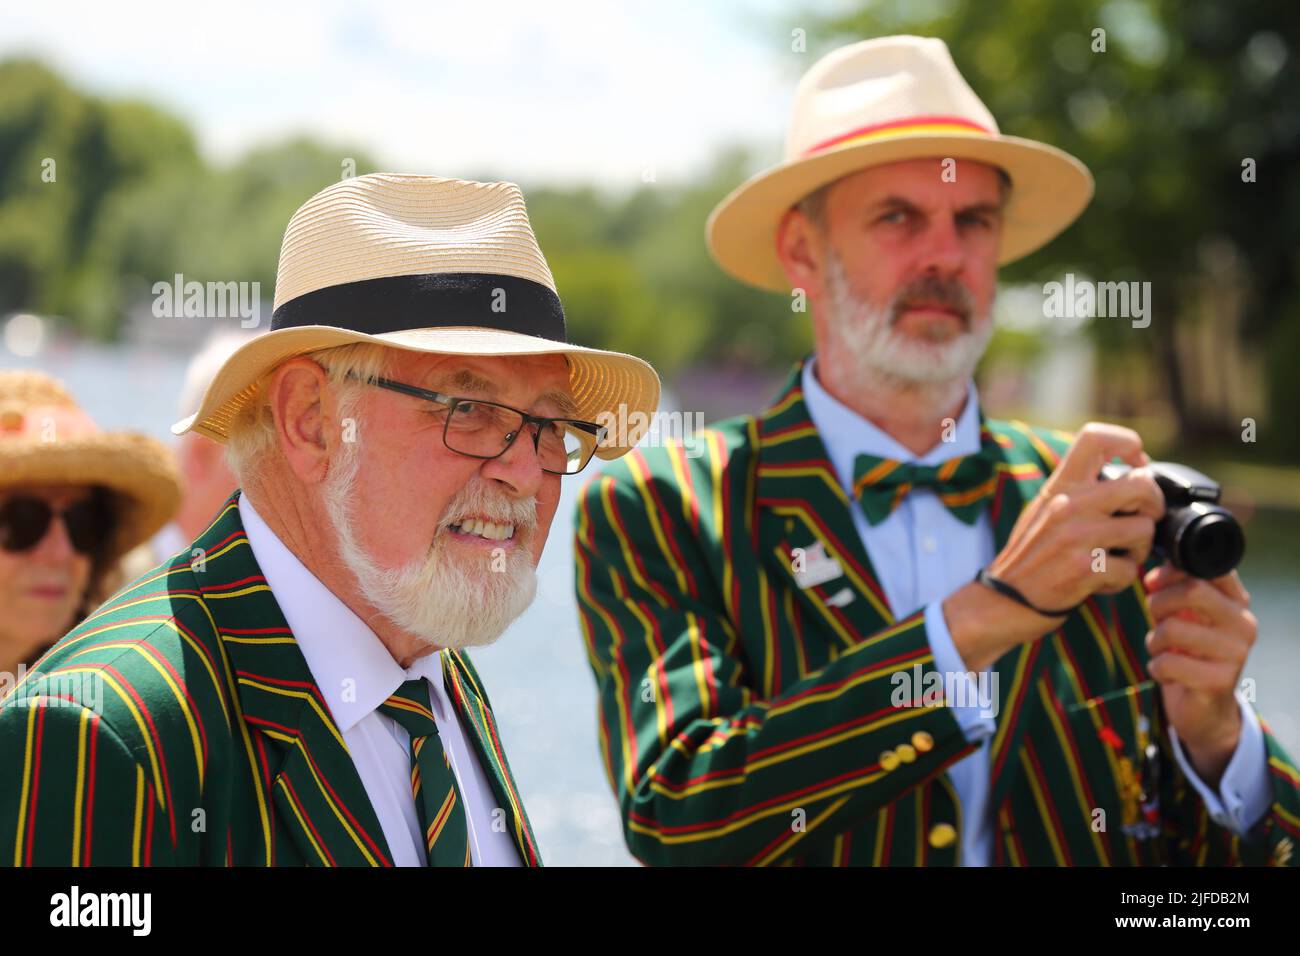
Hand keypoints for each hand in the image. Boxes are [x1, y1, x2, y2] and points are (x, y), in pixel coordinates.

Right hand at [988, 422, 1164, 623]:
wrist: (1002, 601)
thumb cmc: (1029, 557)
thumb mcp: (1044, 510)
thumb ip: (1077, 491)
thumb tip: (1130, 475)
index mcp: (1059, 486)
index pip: (1096, 437)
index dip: (1128, 444)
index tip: (1135, 464)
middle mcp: (1069, 504)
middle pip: (1141, 483)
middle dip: (1153, 505)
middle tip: (1142, 519)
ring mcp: (1078, 536)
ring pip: (1144, 530)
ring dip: (1139, 550)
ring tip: (1117, 558)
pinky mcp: (1086, 569)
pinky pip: (1130, 569)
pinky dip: (1121, 580)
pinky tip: (1100, 581)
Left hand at [1144, 563, 1254, 786]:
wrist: (1206, 709)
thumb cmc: (1189, 652)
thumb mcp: (1184, 615)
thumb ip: (1173, 591)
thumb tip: (1152, 577)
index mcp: (1237, 602)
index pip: (1210, 569)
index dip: (1173, 571)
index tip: (1154, 583)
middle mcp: (1243, 625)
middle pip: (1192, 591)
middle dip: (1158, 603)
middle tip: (1155, 620)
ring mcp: (1235, 654)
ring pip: (1173, 628)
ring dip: (1154, 641)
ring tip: (1161, 650)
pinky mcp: (1219, 681)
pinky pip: (1168, 663)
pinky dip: (1157, 668)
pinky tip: (1167, 673)